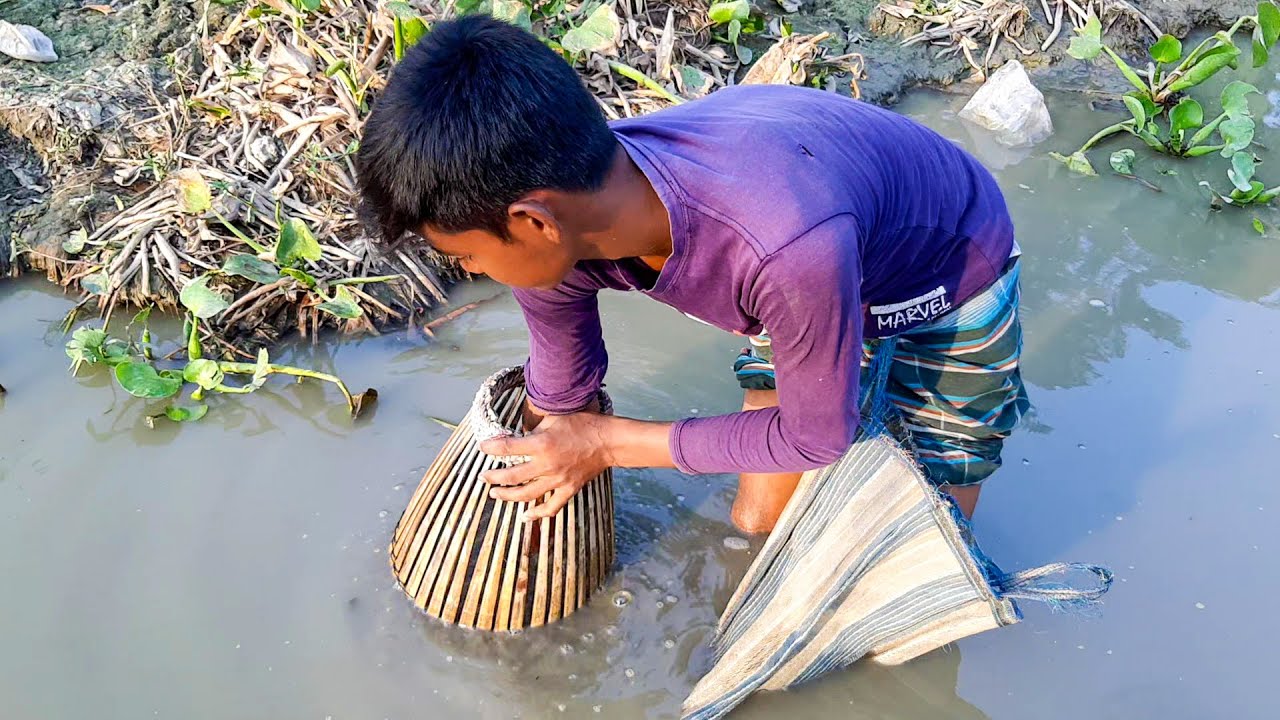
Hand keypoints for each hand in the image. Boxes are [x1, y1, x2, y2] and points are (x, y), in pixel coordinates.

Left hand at [479, 411, 614, 520]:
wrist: (608, 441)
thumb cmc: (582, 425)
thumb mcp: (554, 419)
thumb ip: (534, 430)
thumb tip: (518, 439)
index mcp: (542, 444)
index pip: (508, 448)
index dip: (491, 448)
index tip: (482, 448)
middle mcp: (547, 465)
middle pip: (512, 476)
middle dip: (493, 477)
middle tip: (484, 476)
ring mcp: (558, 480)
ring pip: (526, 495)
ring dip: (507, 496)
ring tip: (494, 494)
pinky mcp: (568, 489)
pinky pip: (551, 507)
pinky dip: (537, 514)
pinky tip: (526, 516)